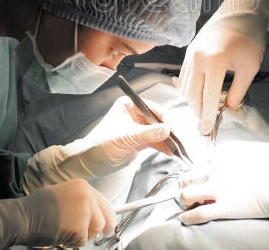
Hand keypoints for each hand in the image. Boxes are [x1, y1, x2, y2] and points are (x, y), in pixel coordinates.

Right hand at [0, 179, 115, 248]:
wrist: (24, 216)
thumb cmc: (37, 206)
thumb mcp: (61, 193)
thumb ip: (78, 199)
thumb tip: (90, 211)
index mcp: (82, 186)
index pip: (103, 202)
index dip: (108, 215)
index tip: (110, 224)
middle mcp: (86, 196)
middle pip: (103, 218)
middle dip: (103, 228)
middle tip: (104, 233)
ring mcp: (83, 212)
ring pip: (95, 230)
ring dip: (84, 235)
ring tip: (68, 231)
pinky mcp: (78, 228)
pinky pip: (82, 241)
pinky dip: (73, 242)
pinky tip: (61, 235)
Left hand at [23, 96, 171, 191]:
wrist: (89, 163)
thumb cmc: (100, 145)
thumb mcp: (126, 138)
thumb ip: (148, 133)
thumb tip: (167, 130)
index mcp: (129, 106)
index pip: (152, 108)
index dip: (164, 119)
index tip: (173, 129)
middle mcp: (135, 115)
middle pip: (158, 120)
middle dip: (169, 131)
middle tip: (179, 141)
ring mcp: (138, 128)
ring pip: (158, 132)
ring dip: (168, 141)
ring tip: (179, 150)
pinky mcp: (139, 141)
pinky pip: (156, 142)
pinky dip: (164, 147)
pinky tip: (172, 152)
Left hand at [178, 142, 268, 224]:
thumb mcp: (257, 152)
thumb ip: (242, 159)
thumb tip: (239, 168)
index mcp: (226, 152)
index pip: (203, 163)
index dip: (204, 174)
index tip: (206, 181)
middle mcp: (218, 166)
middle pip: (190, 176)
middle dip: (189, 185)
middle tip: (193, 195)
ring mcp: (220, 186)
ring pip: (186, 193)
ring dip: (185, 200)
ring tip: (189, 206)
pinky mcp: (227, 206)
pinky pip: (197, 213)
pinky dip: (188, 217)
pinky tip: (187, 219)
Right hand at [179, 12, 264, 134]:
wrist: (241, 12)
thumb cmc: (249, 39)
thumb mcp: (250, 68)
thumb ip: (238, 91)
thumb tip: (229, 109)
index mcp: (215, 62)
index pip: (208, 98)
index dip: (208, 116)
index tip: (208, 130)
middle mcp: (198, 58)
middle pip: (192, 95)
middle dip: (198, 111)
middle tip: (206, 122)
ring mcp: (191, 53)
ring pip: (186, 86)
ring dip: (194, 101)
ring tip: (206, 109)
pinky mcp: (189, 50)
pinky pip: (185, 75)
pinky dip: (191, 88)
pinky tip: (202, 93)